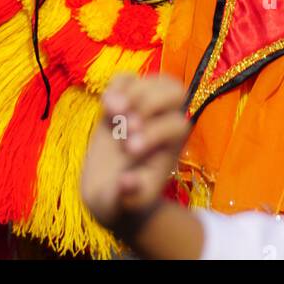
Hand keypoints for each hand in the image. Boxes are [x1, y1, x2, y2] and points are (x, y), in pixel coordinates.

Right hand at [81, 73, 189, 231]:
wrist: (108, 193)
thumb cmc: (122, 201)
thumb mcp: (125, 205)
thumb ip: (127, 195)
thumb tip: (127, 181)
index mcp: (171, 147)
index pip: (176, 124)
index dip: (155, 132)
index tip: (130, 149)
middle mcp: (162, 123)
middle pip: (175, 91)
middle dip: (150, 102)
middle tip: (126, 124)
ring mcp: (143, 110)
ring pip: (152, 80)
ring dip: (131, 91)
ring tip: (113, 113)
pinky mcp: (122, 103)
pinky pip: (126, 78)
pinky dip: (116, 85)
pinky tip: (107, 105)